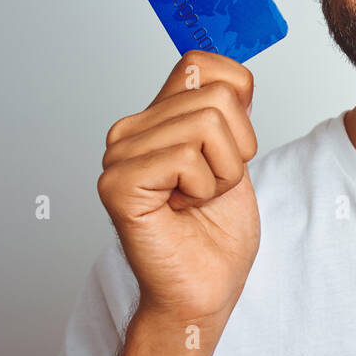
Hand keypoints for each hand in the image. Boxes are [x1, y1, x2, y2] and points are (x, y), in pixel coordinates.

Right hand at [97, 50, 260, 325]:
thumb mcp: (234, 157)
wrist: (203, 291)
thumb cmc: (216, 234)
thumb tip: (235, 76)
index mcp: (156, 119)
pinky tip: (181, 210)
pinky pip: (186, 158)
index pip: (200, 64)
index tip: (229, 149)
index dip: (236, 101)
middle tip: (211, 188)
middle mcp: (131, 132)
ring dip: (222, 172)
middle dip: (236, 149)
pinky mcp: (119, 184)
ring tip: (196, 200)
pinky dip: (202, 189)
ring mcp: (119, 157)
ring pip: (207, 124)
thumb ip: (227, 113)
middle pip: (216, 96)